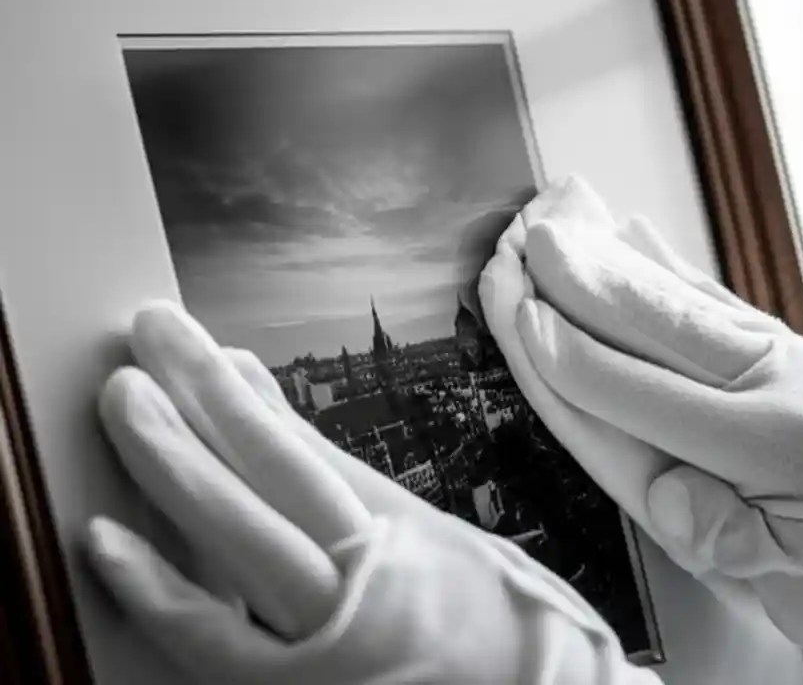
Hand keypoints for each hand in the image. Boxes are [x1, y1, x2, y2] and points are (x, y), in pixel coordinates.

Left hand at [85, 302, 659, 684]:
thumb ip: (341, 478)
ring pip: (239, 552)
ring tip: (127, 405)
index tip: (193, 345)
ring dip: (174, 472)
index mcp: (406, 549)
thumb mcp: (432, 538)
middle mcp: (368, 595)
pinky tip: (110, 546)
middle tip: (148, 342)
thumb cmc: (501, 623)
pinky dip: (160, 595)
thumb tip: (268, 407)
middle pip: (265, 488)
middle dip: (197, 407)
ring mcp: (331, 650)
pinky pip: (215, 650)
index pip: (303, 457)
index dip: (238, 398)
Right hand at [479, 176, 802, 683]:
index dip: (571, 356)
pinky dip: (667, 265)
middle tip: (520, 243)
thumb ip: (721, 537)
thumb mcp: (785, 583)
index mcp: (772, 448)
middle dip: (583, 283)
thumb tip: (668, 496)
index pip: (642, 395)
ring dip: (614, 258)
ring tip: (563, 217)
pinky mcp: (785, 347)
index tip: (518, 313)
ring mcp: (785, 357)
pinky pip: (713, 297)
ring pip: (682, 298)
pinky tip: (634, 233)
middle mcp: (779, 385)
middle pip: (659, 325)